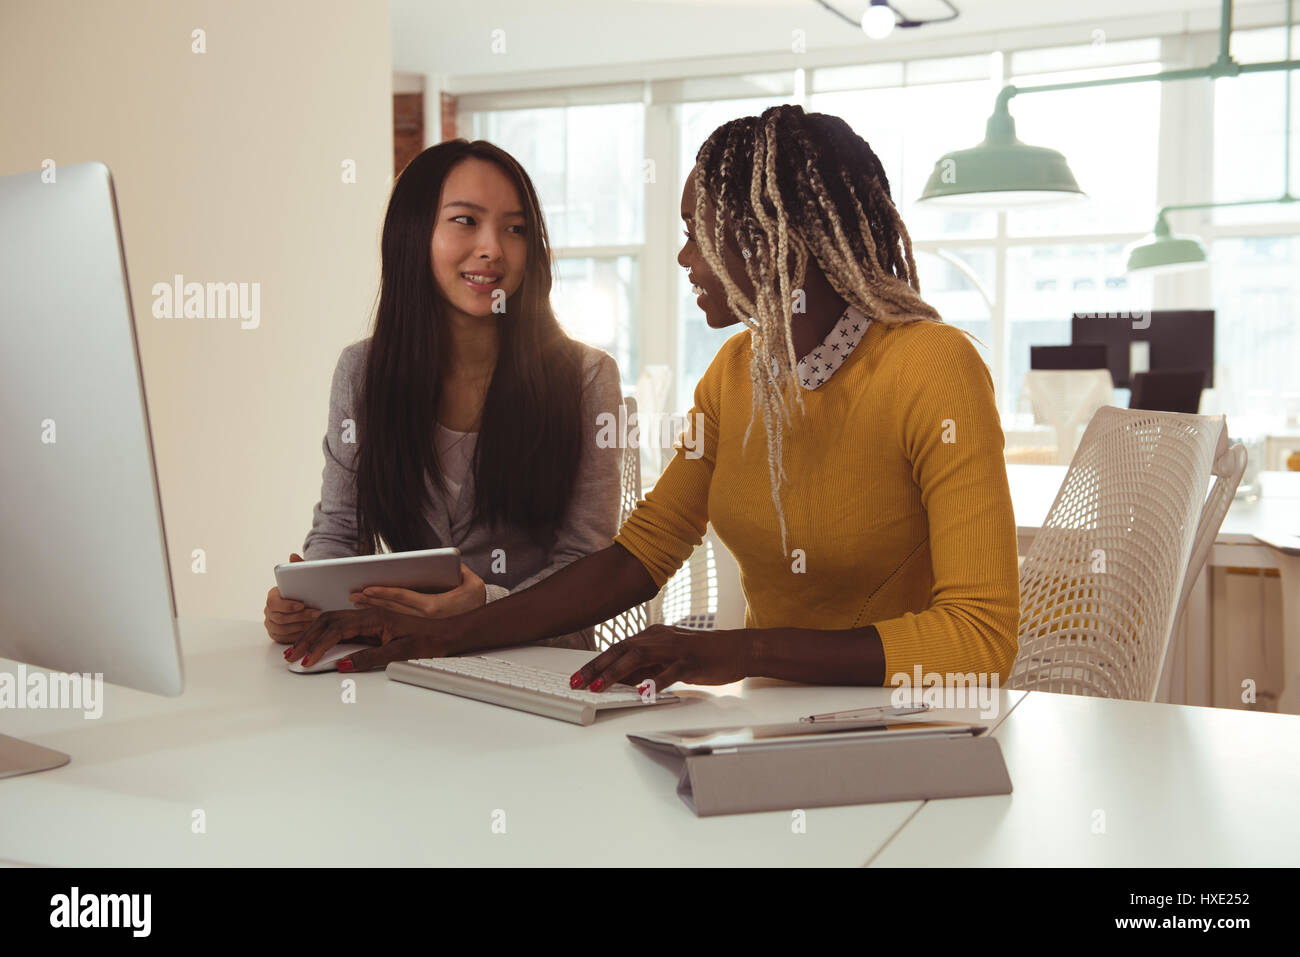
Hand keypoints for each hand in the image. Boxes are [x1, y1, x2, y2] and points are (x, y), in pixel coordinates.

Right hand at [264, 553, 321, 643]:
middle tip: (317, 613)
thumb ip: (298, 567)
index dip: (287, 605)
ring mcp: (271, 624)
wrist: (305, 602)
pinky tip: (311, 630)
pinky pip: (285, 638)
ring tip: (316, 622)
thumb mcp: (302, 578)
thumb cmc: (302, 590)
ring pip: (283, 629)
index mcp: (272, 596)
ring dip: (301, 626)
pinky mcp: (276, 634)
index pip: (274, 602)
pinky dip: (298, 635)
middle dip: (300, 617)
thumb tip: (293, 555)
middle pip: (280, 618)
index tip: (302, 605)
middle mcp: (268, 611)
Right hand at [284, 605, 460, 669]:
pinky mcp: (373, 625)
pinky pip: (343, 627)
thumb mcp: (400, 652)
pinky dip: (326, 636)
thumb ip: (369, 658)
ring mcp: (370, 618)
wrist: (449, 633)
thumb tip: (343, 665)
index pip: (336, 629)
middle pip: (328, 621)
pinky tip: (319, 645)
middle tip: (291, 656)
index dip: (318, 645)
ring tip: (298, 651)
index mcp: (374, 616)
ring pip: (333, 622)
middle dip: (307, 638)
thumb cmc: (430, 640)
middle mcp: (369, 613)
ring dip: (314, 636)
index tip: (306, 660)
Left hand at [349, 562, 486, 618]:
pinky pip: (395, 621)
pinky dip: (381, 615)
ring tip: (357, 601)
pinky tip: (371, 609)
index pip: (403, 597)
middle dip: (371, 600)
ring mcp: (420, 625)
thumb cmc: (475, 600)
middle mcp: (424, 618)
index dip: (383, 592)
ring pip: (391, 615)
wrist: (481, 624)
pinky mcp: (418, 629)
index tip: (368, 588)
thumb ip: (456, 567)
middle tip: (354, 594)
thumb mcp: (471, 581)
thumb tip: (445, 558)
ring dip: (373, 608)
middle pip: (392, 607)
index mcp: (434, 606)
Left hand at [569, 626, 751, 693]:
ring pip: (640, 657)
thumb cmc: (703, 656)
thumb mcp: (667, 660)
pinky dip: (655, 682)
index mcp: (653, 636)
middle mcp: (660, 638)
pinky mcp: (692, 661)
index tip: (578, 677)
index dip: (596, 663)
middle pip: (622, 650)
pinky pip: (671, 672)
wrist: (737, 650)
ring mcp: (676, 648)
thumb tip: (620, 680)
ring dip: (617, 672)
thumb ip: (645, 668)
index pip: (618, 648)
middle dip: (597, 667)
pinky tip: (644, 692)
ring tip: (600, 687)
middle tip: (578, 682)